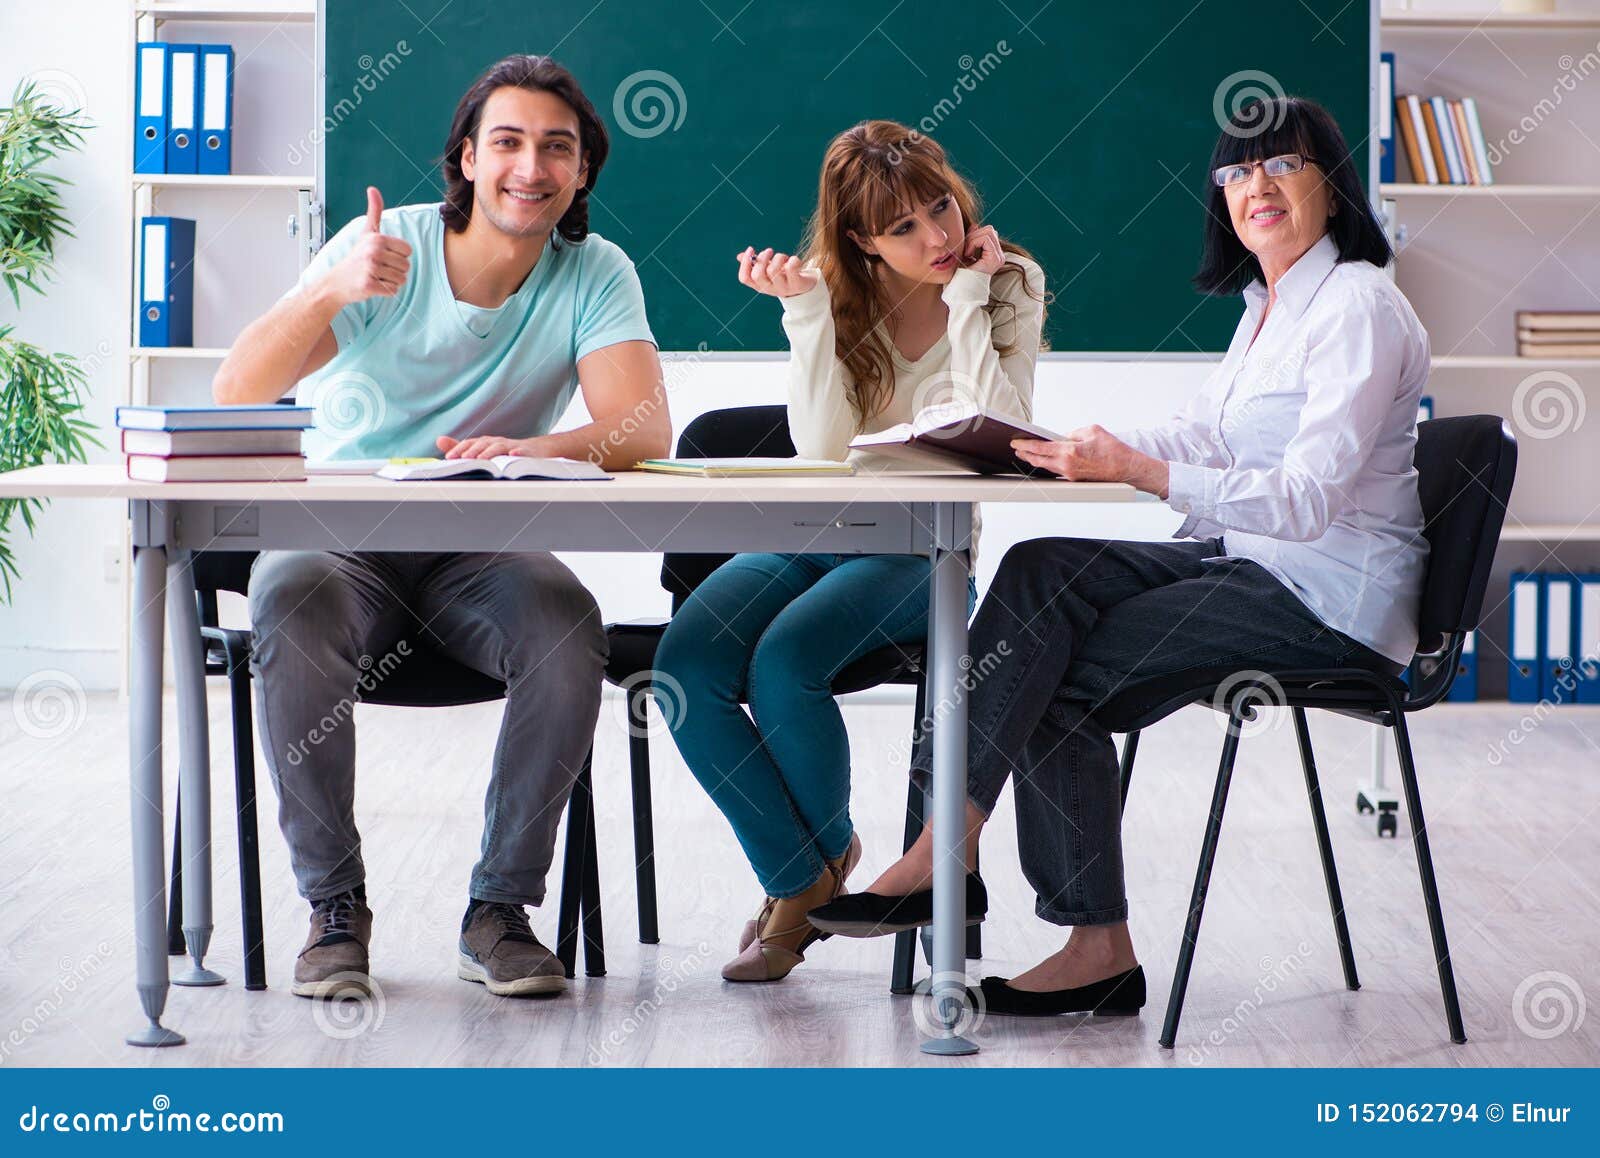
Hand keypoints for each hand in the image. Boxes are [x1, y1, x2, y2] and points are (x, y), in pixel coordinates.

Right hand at [321, 187, 412, 305]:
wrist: (336, 282)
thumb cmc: (356, 257)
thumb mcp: (367, 232)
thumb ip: (374, 211)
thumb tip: (372, 189)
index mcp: (377, 239)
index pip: (408, 251)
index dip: (398, 256)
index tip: (383, 256)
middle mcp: (374, 252)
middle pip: (406, 266)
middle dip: (395, 270)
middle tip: (378, 268)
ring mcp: (371, 269)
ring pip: (402, 279)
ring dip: (391, 281)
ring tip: (376, 276)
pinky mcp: (369, 285)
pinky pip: (393, 291)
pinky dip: (386, 291)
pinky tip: (373, 285)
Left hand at [436, 434, 534, 459]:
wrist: (535, 450)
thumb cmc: (505, 451)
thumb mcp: (483, 449)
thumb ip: (462, 447)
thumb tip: (439, 440)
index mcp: (486, 443)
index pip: (470, 444)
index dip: (459, 449)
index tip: (449, 457)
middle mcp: (497, 442)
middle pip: (483, 444)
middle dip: (473, 451)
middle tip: (463, 458)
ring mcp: (512, 446)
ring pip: (499, 448)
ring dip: (490, 452)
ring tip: (481, 459)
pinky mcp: (527, 453)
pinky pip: (522, 452)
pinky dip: (518, 453)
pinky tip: (513, 455)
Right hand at [736, 246, 818, 297]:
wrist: (806, 287)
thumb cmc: (784, 276)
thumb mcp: (768, 270)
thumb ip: (755, 264)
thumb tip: (739, 256)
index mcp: (760, 286)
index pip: (744, 278)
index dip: (745, 263)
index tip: (751, 249)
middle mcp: (770, 289)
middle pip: (758, 275)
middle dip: (762, 258)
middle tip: (769, 251)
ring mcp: (783, 288)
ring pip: (773, 270)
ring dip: (778, 257)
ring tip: (783, 257)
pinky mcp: (797, 284)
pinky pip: (791, 267)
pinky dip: (793, 259)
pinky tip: (794, 260)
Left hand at [961, 224, 1004, 274]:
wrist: (959, 289)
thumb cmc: (959, 273)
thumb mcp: (965, 251)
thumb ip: (971, 238)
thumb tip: (975, 225)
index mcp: (994, 254)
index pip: (988, 231)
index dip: (974, 235)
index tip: (965, 249)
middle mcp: (999, 255)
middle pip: (989, 229)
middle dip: (974, 236)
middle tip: (965, 250)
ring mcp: (999, 257)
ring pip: (988, 231)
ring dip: (973, 239)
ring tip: (966, 253)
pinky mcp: (995, 259)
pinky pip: (985, 238)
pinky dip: (973, 243)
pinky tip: (968, 255)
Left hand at [1012, 424, 1169, 496]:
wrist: (1127, 468)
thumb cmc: (1113, 449)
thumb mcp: (1092, 431)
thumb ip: (1072, 433)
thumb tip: (1062, 437)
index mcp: (1069, 452)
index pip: (1040, 448)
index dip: (1025, 445)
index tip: (1015, 442)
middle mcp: (1066, 466)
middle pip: (1038, 461)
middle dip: (1025, 454)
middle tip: (1016, 448)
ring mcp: (1070, 475)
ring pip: (1046, 467)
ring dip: (1036, 460)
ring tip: (1027, 454)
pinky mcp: (1075, 479)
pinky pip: (1056, 471)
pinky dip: (1048, 465)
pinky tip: (1045, 460)